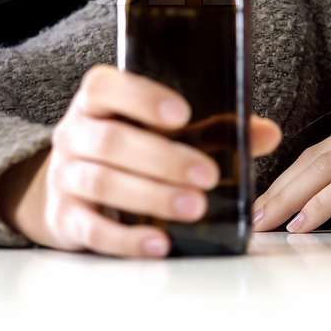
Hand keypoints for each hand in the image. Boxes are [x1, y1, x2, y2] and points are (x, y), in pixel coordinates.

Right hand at [0, 64, 281, 257]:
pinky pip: (92, 229)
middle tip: (208, 176)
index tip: (182, 113)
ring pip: (102, 182)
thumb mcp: (160, 131)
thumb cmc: (127, 150)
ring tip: (194, 208)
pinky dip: (127, 239)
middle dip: (163, 159)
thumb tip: (265, 133)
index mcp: (96, 102)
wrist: (67, 187)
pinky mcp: (64, 218)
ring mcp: (64, 177)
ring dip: (151, 197)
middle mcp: (73, 134)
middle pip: (110, 141)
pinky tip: (160, 243)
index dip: (141, 97)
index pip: (106, 87)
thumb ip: (212, 129)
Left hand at [252, 108, 330, 233]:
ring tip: (271, 221)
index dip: (286, 178)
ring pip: (328, 166)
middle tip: (256, 216)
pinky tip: (305, 221)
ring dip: (293, 197)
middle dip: (280, 188)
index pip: (319, 151)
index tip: (264, 203)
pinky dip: (322, 203)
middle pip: (316, 156)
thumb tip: (314, 208)